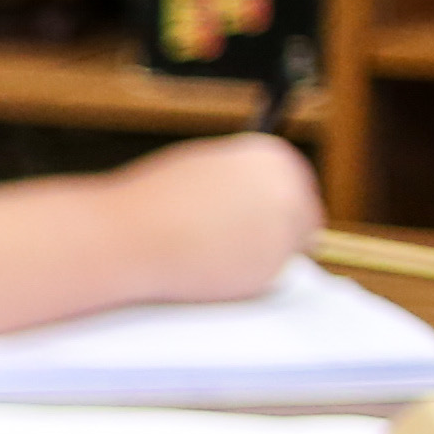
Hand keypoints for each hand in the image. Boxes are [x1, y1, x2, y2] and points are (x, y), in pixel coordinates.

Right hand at [127, 130, 322, 295]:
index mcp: (271, 155)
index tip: (250, 222)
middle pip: (303, 220)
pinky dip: (243, 278)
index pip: (294, 187)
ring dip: (258, 257)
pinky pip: (267, 278)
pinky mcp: (273, 266)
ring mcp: (284, 226)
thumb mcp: (204, 170)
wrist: (130, 235)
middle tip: (235, 246)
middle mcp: (288, 185)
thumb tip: (253, 200)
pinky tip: (209, 267)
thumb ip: (240, 181)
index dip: (271, 209)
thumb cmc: (154, 203)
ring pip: (286, 253)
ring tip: (209, 251)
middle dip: (274, 234)